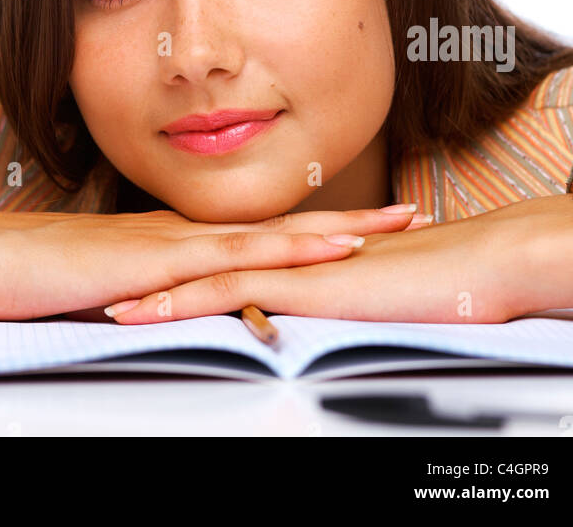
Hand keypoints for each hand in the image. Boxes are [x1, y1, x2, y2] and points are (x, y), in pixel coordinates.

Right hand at [0, 203, 428, 320]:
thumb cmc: (40, 274)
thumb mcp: (114, 287)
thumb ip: (157, 292)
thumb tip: (191, 309)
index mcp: (181, 238)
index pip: (264, 230)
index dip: (321, 223)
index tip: (374, 223)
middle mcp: (184, 233)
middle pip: (281, 224)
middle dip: (349, 221)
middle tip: (409, 214)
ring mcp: (167, 244)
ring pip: (259, 237)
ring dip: (319, 234)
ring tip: (376, 233)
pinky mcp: (145, 264)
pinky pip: (213, 263)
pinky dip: (261, 259)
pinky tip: (289, 263)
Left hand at [102, 194, 572, 325]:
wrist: (469, 265)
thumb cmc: (430, 281)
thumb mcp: (368, 295)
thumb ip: (337, 297)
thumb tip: (321, 312)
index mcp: (296, 259)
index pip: (225, 266)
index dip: (180, 275)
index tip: (138, 286)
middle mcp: (282, 257)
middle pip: (203, 267)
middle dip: (153, 280)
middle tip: (103, 290)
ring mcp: (285, 267)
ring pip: (202, 278)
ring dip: (153, 294)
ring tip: (106, 306)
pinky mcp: (294, 284)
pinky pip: (228, 294)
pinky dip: (183, 304)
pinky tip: (148, 315)